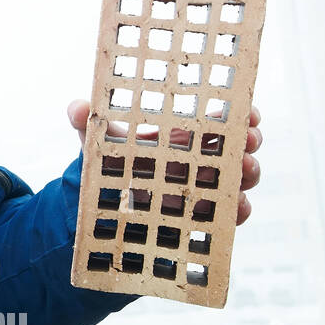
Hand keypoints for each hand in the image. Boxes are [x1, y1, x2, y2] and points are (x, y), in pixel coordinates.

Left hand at [66, 100, 261, 225]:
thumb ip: (88, 123)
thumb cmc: (113, 165)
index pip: (222, 120)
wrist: (108, 206)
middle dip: (249, 140)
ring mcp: (208, 188)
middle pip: (240, 146)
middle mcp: (203, 159)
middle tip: (250, 138)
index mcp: (186, 136)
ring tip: (245, 169)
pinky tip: (237, 207)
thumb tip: (75, 107)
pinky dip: (238, 211)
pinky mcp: (205, 216)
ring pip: (242, 178)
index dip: (241, 113)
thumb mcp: (100, 144)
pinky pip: (231, 215)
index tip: (248, 111)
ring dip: (249, 172)